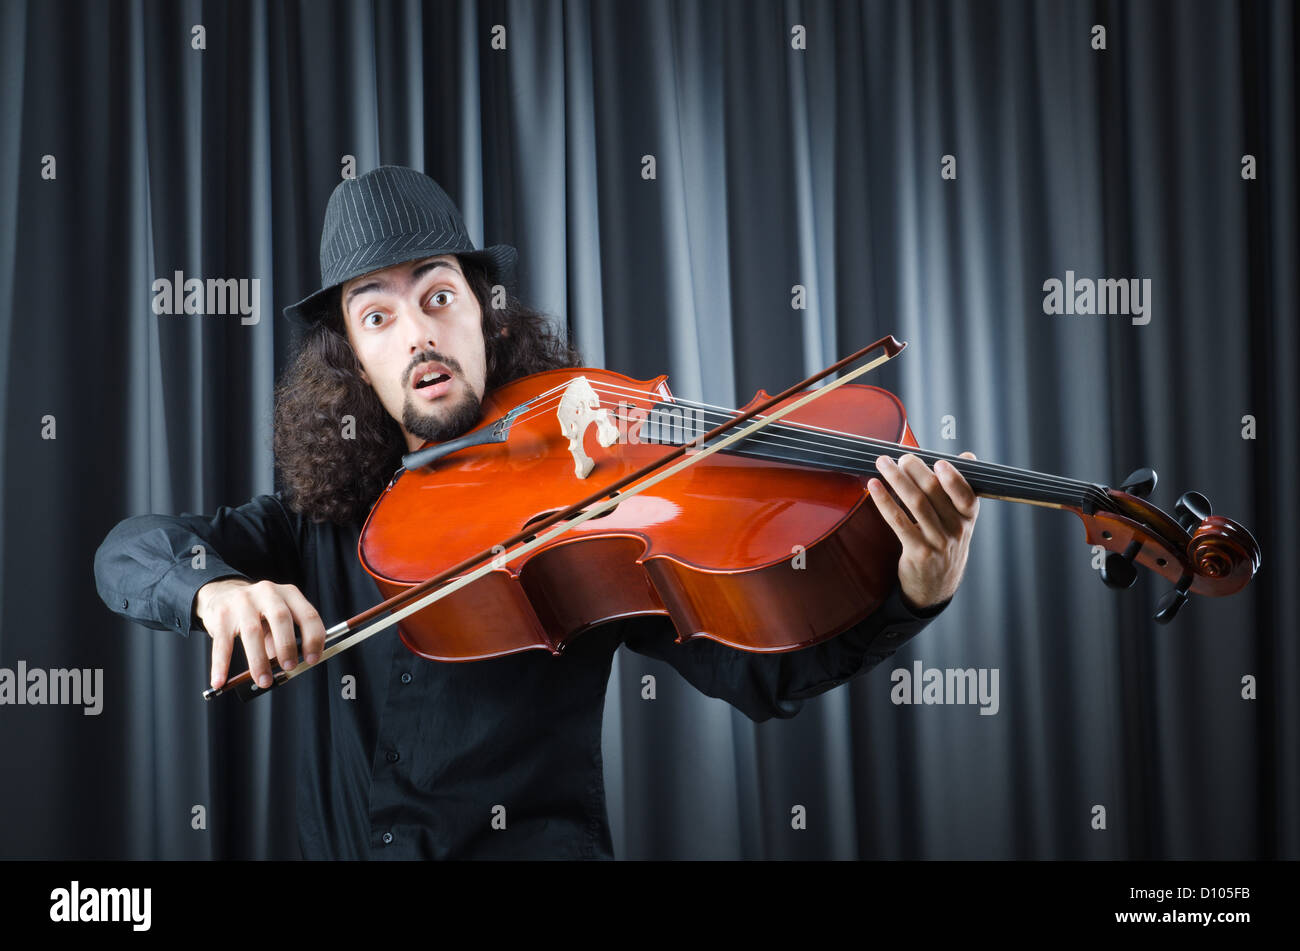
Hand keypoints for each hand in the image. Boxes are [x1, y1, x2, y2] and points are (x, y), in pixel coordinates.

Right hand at [194, 578, 326, 689]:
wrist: (223, 593)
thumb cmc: (258, 611)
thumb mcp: (276, 618)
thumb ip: (284, 639)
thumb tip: (288, 667)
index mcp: (289, 593)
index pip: (308, 615)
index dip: (313, 639)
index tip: (312, 660)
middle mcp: (267, 593)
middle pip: (281, 618)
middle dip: (287, 646)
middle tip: (289, 667)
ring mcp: (242, 601)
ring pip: (252, 632)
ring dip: (259, 661)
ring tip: (264, 681)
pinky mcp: (221, 614)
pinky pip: (222, 643)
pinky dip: (221, 665)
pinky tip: (220, 681)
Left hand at [867, 452, 979, 612]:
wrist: (936, 586)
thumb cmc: (945, 544)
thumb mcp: (961, 520)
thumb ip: (961, 489)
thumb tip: (966, 457)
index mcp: (968, 518)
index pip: (966, 494)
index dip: (953, 477)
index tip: (938, 461)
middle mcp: (956, 530)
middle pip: (935, 493)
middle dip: (915, 470)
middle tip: (901, 457)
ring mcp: (937, 542)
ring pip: (915, 503)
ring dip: (896, 479)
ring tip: (884, 463)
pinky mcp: (918, 552)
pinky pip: (898, 521)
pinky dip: (884, 500)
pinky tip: (874, 486)